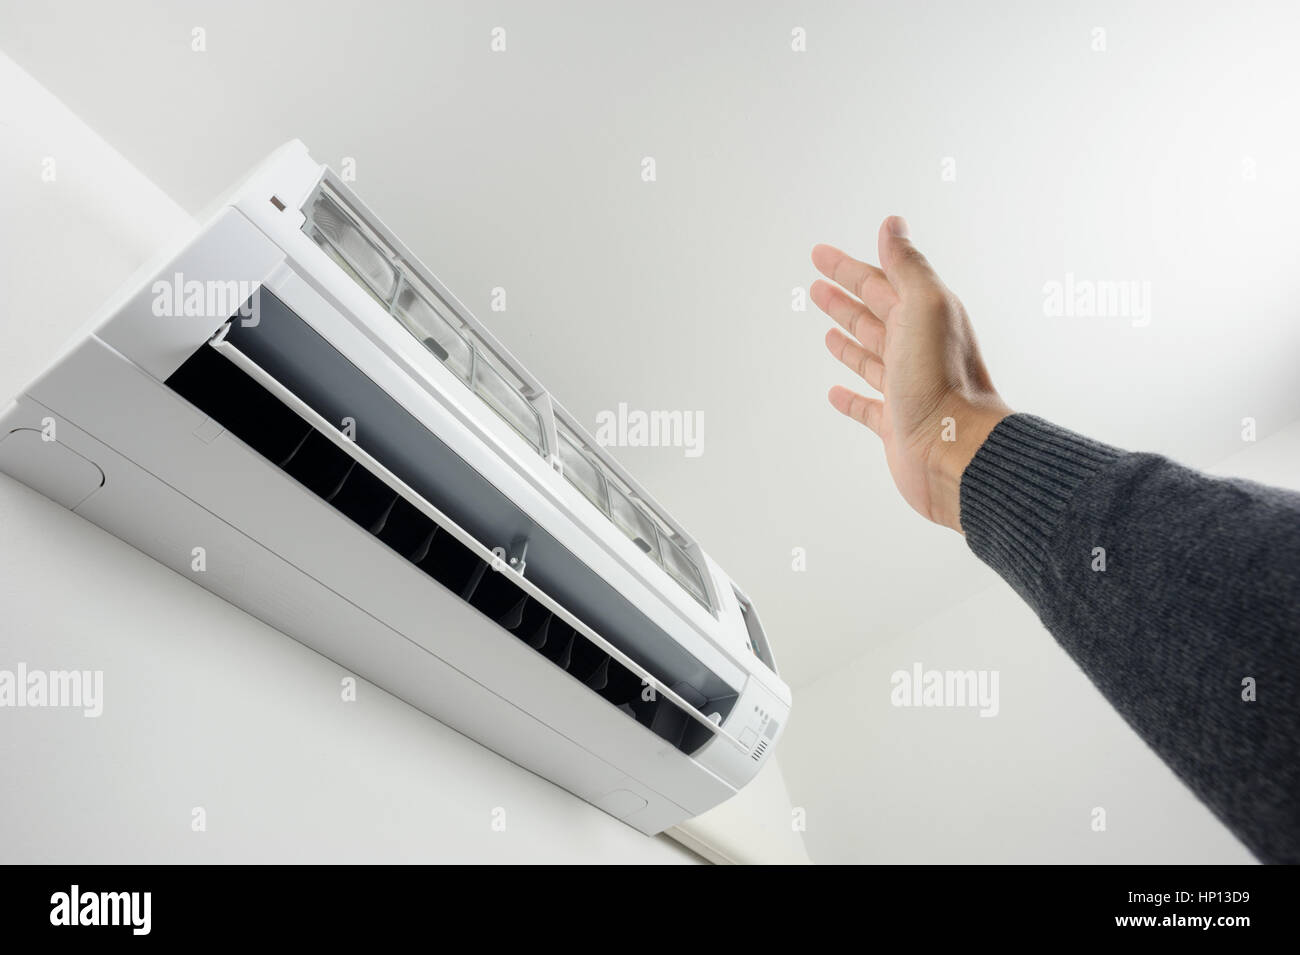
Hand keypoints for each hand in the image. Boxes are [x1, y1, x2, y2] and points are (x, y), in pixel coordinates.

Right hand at [811, 216, 1010, 532]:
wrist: (956, 451)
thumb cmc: (943, 380)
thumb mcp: (925, 306)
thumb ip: (908, 265)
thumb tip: (892, 224)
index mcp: (924, 318)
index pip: (879, 284)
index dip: (848, 268)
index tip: (820, 254)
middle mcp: (916, 351)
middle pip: (873, 316)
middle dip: (845, 298)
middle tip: (817, 284)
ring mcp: (906, 389)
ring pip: (870, 357)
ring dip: (848, 341)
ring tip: (827, 330)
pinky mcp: (896, 426)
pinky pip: (866, 407)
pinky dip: (850, 398)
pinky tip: (835, 393)